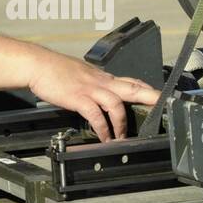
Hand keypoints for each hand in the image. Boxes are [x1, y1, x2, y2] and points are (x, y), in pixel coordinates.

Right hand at [28, 54, 161, 141]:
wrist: (38, 65)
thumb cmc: (56, 69)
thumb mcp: (81, 73)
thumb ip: (94, 83)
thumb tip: (101, 93)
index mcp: (103, 77)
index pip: (131, 81)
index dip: (147, 88)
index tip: (160, 96)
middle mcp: (101, 82)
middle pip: (132, 88)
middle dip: (150, 97)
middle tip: (164, 106)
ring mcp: (90, 89)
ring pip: (116, 103)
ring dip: (122, 123)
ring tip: (122, 137)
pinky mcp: (79, 98)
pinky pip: (96, 115)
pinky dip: (103, 128)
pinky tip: (104, 137)